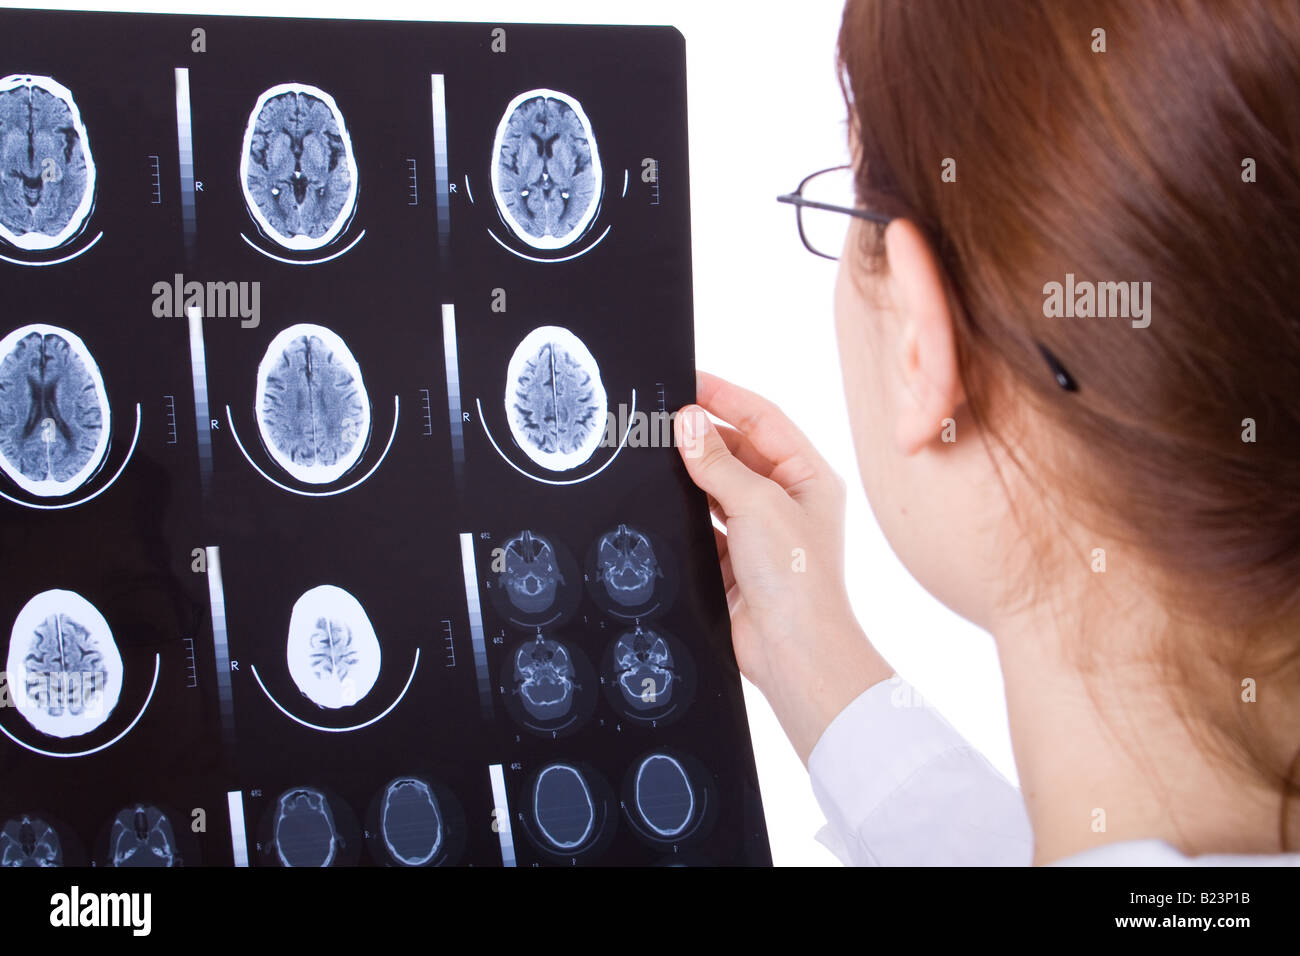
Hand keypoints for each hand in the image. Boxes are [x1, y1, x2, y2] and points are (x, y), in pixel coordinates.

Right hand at [675, 371, 893, 763]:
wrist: (793, 652)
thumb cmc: (797, 578)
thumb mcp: (757, 505)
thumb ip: (718, 463)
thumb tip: (689, 422)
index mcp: (809, 477)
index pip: (763, 420)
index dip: (726, 397)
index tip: (688, 381)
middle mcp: (788, 501)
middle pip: (739, 451)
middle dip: (702, 435)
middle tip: (660, 417)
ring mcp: (761, 533)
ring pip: (717, 488)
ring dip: (691, 473)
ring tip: (654, 452)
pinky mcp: (735, 562)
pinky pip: (704, 524)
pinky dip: (685, 512)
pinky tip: (662, 501)